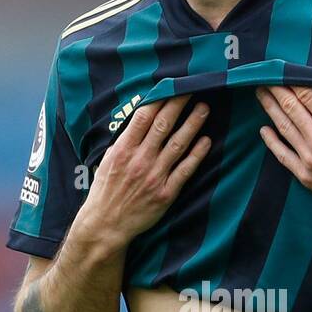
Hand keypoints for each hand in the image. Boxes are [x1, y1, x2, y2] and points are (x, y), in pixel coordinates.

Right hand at [80, 93, 210, 245]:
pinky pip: (185, 170)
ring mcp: (154, 176)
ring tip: (204, 109)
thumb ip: (124, 142)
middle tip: (192, 89)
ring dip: (192, 124)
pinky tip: (206, 141)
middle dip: (179, 105)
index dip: (159, 99)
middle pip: (163, 125)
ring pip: (177, 144)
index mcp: (123, 149)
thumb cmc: (105, 191)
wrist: (106, 224)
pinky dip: (196, 155)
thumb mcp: (108, 161)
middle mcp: (140, 160)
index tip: (171, 86)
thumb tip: (140, 122)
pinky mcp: (166, 193)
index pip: (143, 117)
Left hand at [255, 85, 311, 236]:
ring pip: (283, 128)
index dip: (292, 81)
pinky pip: (282, 155)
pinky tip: (264, 130)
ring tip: (261, 96)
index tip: (283, 71)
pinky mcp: (305, 176)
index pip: (307, 95)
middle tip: (265, 78)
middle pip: (290, 108)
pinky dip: (271, 142)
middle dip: (276, 91)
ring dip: (270, 110)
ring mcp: (308, 159)